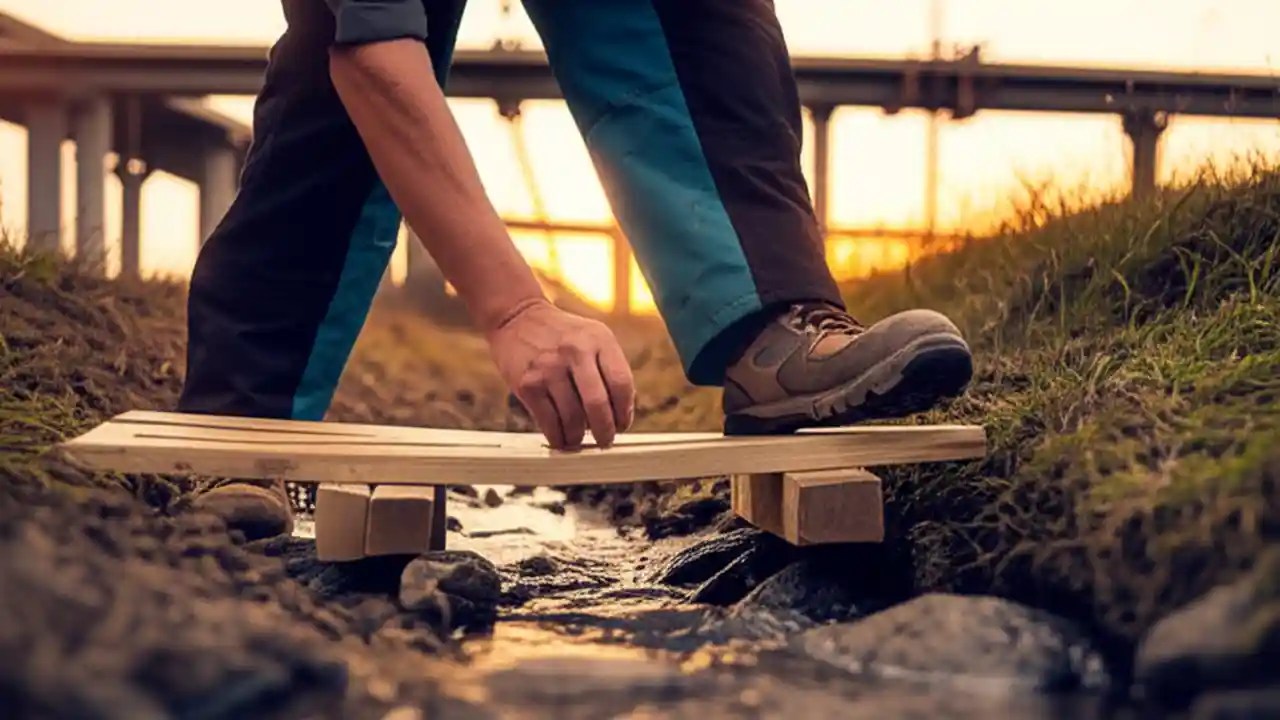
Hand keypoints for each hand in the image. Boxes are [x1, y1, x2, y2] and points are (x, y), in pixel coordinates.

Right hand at [485, 300, 634, 448]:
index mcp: (599, 339)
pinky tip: (561, 438)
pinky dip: (558, 437)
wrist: (518, 317)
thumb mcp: (593, 336)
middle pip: (598, 405)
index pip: (622, 383)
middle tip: (605, 440)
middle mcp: (575, 352)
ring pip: (573, 418)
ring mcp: (549, 368)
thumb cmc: (562, 335)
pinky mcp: (527, 384)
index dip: (625, 411)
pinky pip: (548, 422)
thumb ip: (609, 368)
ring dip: (579, 437)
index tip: (622, 424)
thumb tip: (620, 415)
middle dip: (605, 431)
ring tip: (580, 439)